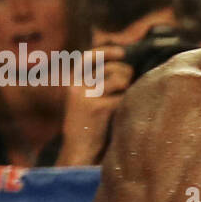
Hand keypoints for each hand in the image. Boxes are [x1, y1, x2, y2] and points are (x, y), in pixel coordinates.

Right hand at [56, 46, 131, 166]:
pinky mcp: (99, 108)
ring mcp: (87, 96)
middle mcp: (78, 86)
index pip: (89, 57)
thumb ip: (98, 81)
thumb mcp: (86, 98)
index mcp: (73, 82)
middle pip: (113, 68)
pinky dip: (126, 105)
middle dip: (125, 75)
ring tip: (121, 100)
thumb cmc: (89, 124)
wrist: (79, 149)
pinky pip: (124, 97)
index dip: (106, 52)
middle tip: (125, 87)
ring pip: (120, 79)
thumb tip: (125, 65)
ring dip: (127, 87)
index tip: (122, 52)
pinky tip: (118, 114)